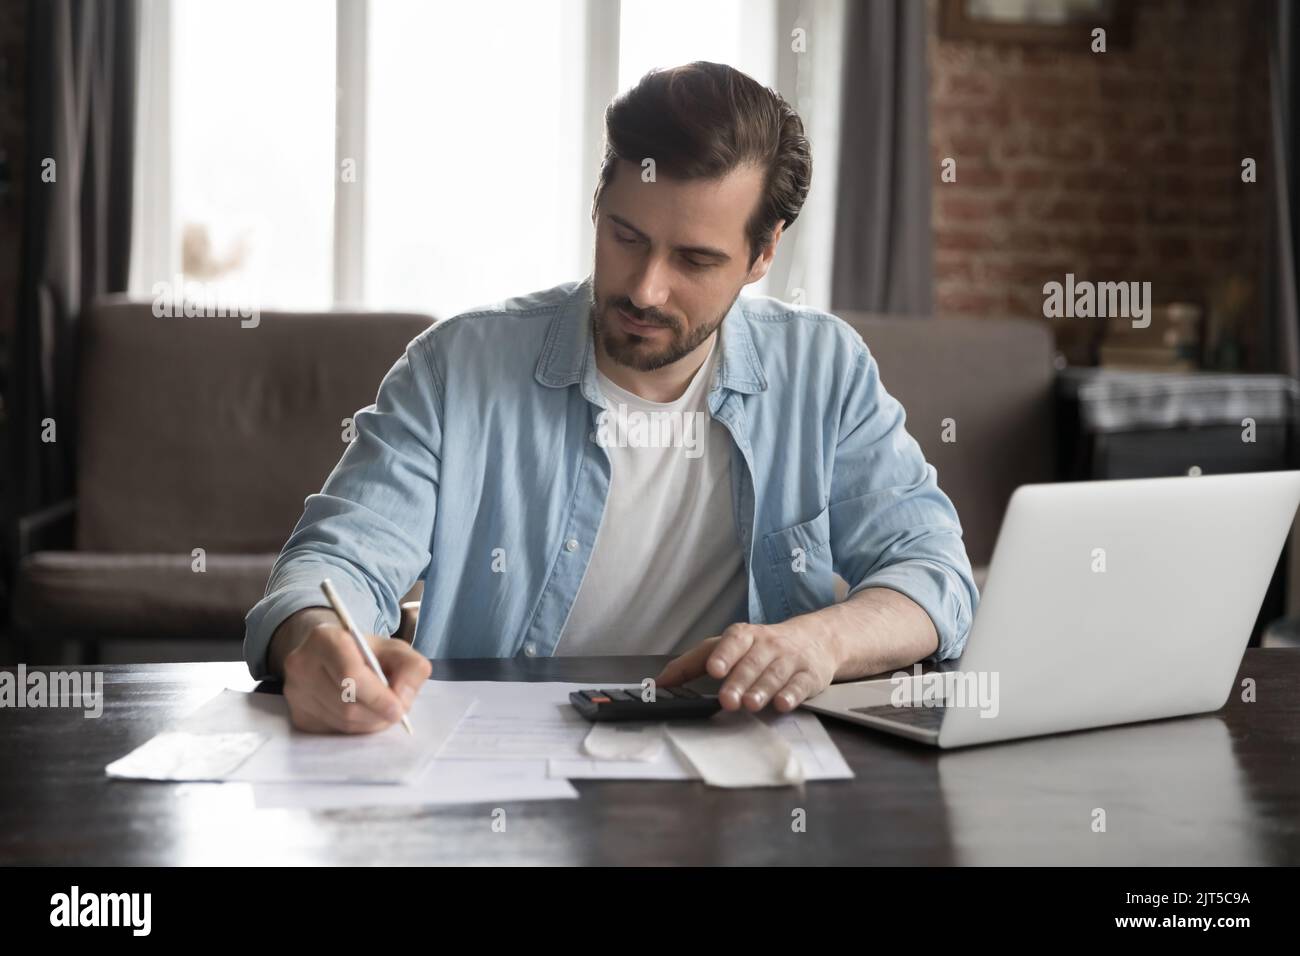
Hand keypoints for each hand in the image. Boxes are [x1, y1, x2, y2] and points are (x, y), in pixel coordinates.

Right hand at [281, 621, 431, 733]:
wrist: (331, 657)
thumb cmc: (367, 653)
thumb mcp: (395, 650)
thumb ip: (411, 668)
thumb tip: (402, 700)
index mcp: (325, 638)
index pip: (350, 675)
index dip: (378, 696)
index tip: (398, 709)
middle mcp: (301, 664)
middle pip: (347, 704)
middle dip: (378, 713)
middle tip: (396, 712)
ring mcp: (295, 692)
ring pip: (341, 722)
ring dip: (369, 723)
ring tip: (381, 711)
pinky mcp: (297, 715)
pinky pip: (333, 731)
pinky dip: (356, 729)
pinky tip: (362, 714)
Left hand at [655, 620, 839, 713]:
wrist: (816, 639)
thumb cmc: (763, 646)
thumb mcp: (728, 647)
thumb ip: (692, 663)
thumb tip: (660, 682)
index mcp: (744, 636)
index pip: (732, 642)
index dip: (724, 655)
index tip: (714, 670)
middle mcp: (768, 645)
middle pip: (752, 663)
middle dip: (739, 681)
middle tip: (728, 700)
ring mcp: (790, 660)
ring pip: (775, 674)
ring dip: (762, 689)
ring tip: (751, 704)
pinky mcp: (809, 675)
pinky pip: (800, 684)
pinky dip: (792, 694)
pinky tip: (782, 703)